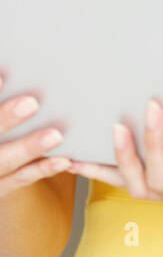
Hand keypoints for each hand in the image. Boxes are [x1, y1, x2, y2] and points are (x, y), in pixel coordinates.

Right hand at [0, 74, 71, 195]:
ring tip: (56, 135)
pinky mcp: (1, 186)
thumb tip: (11, 70)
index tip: (2, 76)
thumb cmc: (6, 130)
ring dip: (29, 147)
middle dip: (5, 119)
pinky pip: (21, 178)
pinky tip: (63, 160)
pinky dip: (42, 169)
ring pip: (4, 161)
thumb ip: (5, 99)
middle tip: (31, 103)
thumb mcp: (4, 116)